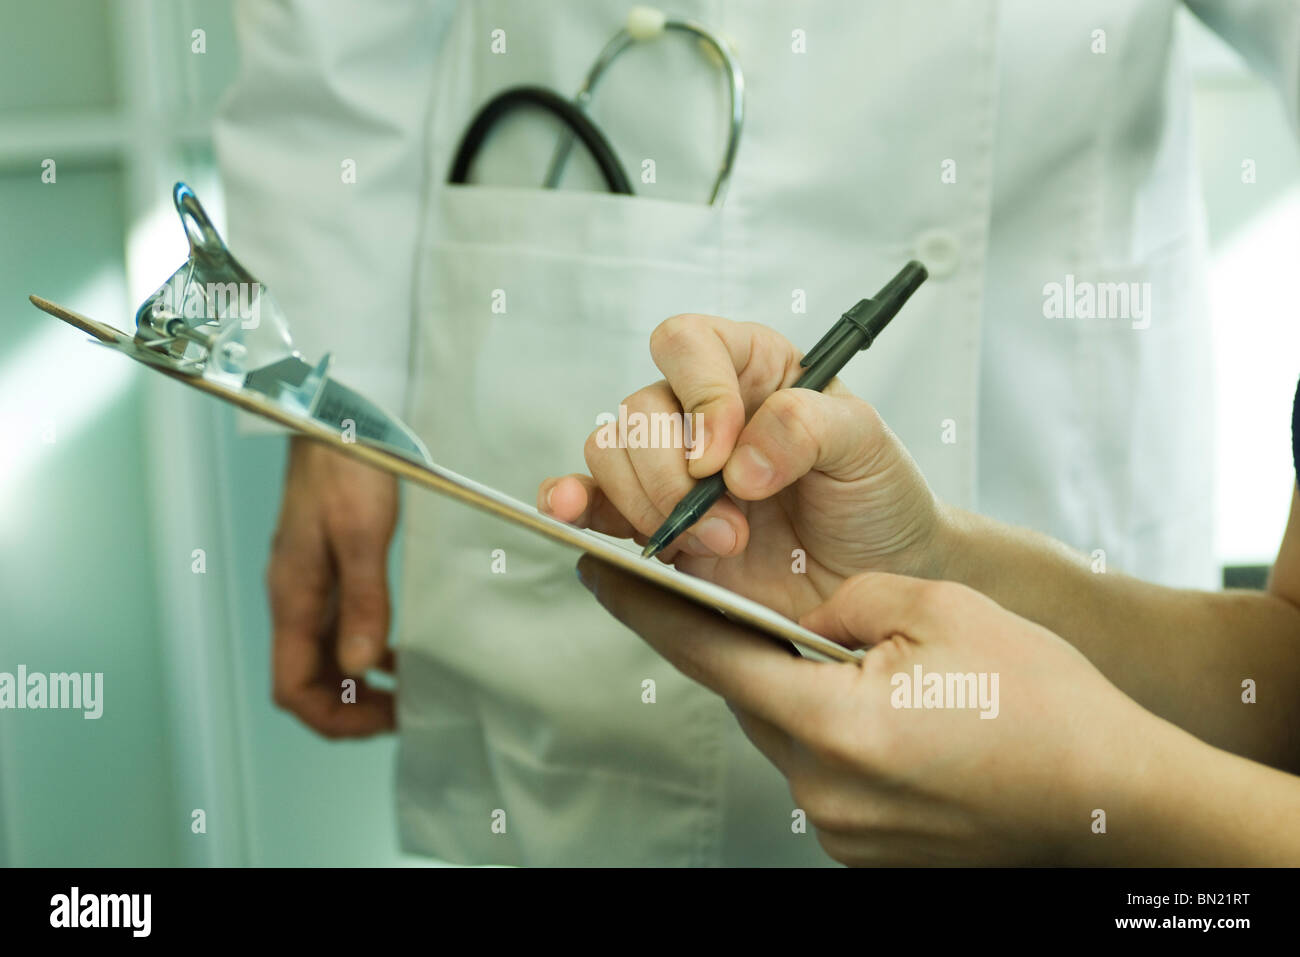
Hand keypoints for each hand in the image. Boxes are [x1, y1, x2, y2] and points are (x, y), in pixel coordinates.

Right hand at [265, 436, 397, 736]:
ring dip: (358, 683)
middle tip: (403, 712)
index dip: (334, 718)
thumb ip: (364, 602)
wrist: (333, 414)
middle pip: (307, 681)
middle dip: (350, 709)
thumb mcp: (362, 534)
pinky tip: (394, 647)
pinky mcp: (323, 566)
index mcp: (294, 596)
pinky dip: (362, 649)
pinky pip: (335, 627)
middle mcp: (294, 596)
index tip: (385, 720)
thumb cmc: (345, 464)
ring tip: (405, 689)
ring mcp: (307, 582)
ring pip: (322, 657)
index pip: (293, 688)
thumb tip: (364, 665)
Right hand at [540, 315, 942, 619]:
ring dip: (650, 505)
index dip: (697, 395)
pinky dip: (574, 504)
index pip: (688, 344)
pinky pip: (592, 501)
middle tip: (732, 526)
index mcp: (751, 368)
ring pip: (610, 454)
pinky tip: (571, 512)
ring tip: (717, 546)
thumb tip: (737, 462)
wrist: (875, 580)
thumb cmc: (876, 498)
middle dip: (675, 475)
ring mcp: (673, 469)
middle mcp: (700, 412)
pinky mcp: (654, 523)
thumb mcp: (866, 444)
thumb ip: (806, 427)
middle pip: (639, 409)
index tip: (724, 457)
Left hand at [577, 555, 1185, 865]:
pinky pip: (815, 771)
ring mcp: (838, 829)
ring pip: (782, 733)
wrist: (1114, 799)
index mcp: (833, 723)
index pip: (707, 652)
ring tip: (860, 665)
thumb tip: (806, 615)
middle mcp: (820, 789)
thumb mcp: (939, 611)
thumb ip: (846, 602)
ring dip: (799, 691)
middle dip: (753, 646)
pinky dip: (829, 733)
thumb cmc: (1043, 704)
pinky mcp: (859, 848)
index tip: (600, 568)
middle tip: (779, 606)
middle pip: (746, 694)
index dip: (646, 605)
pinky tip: (883, 715)